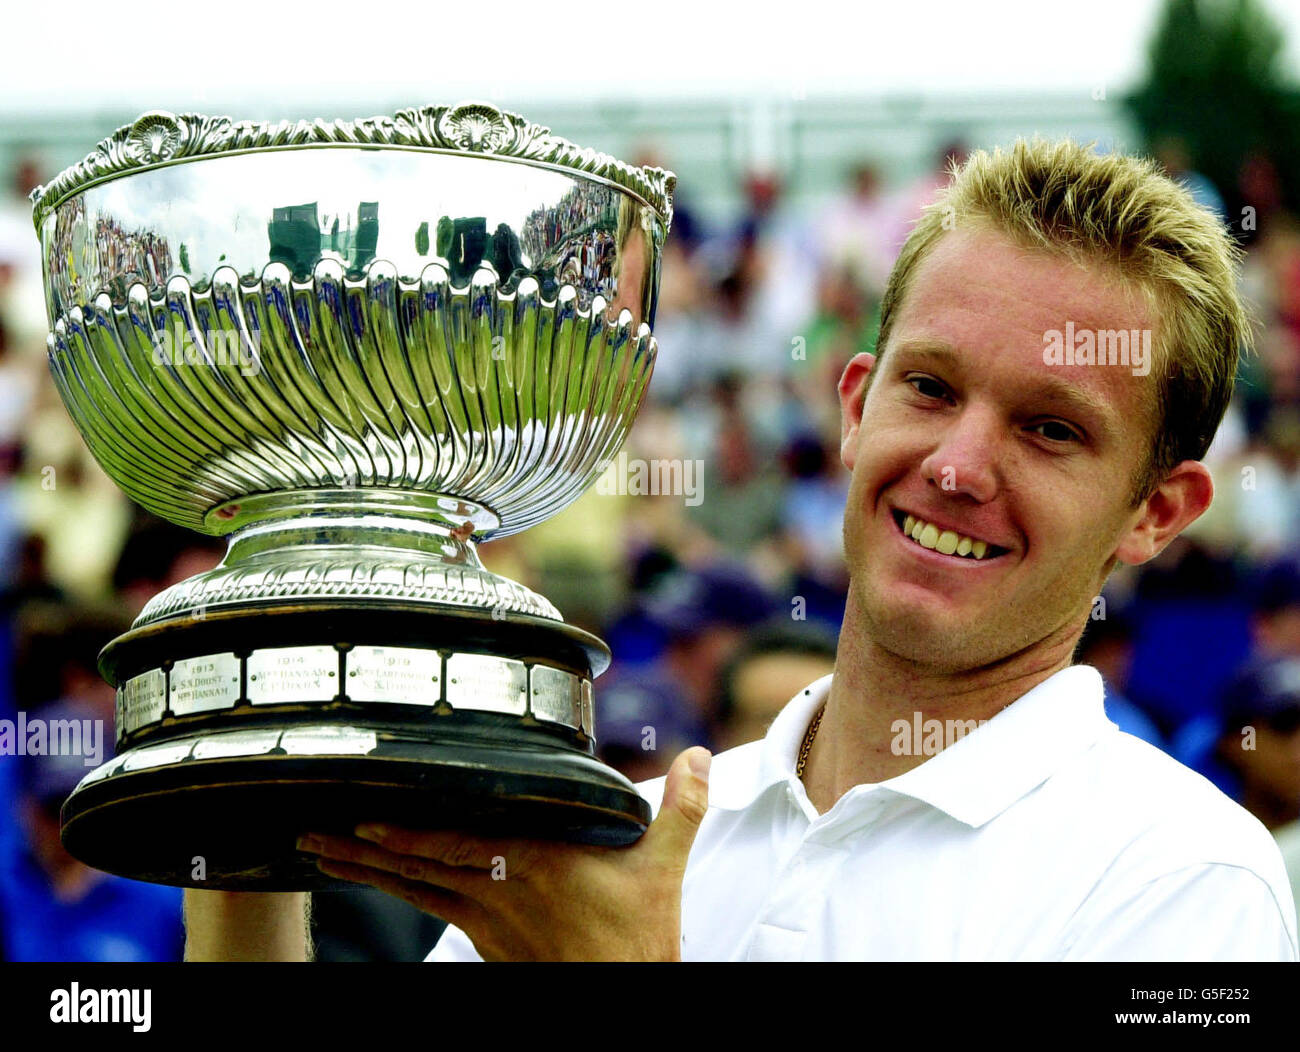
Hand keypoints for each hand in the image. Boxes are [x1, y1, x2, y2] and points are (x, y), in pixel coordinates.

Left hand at [297, 747, 710, 960]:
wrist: (622, 993)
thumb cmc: (637, 938)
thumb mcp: (665, 868)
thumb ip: (681, 808)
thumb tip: (701, 757)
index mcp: (537, 864)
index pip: (459, 844)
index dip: (407, 832)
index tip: (363, 813)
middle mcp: (500, 891)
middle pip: (418, 863)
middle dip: (361, 845)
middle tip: (309, 826)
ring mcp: (486, 919)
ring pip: (413, 887)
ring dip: (363, 868)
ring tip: (317, 850)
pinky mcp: (485, 940)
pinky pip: (428, 906)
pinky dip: (392, 887)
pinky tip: (368, 876)